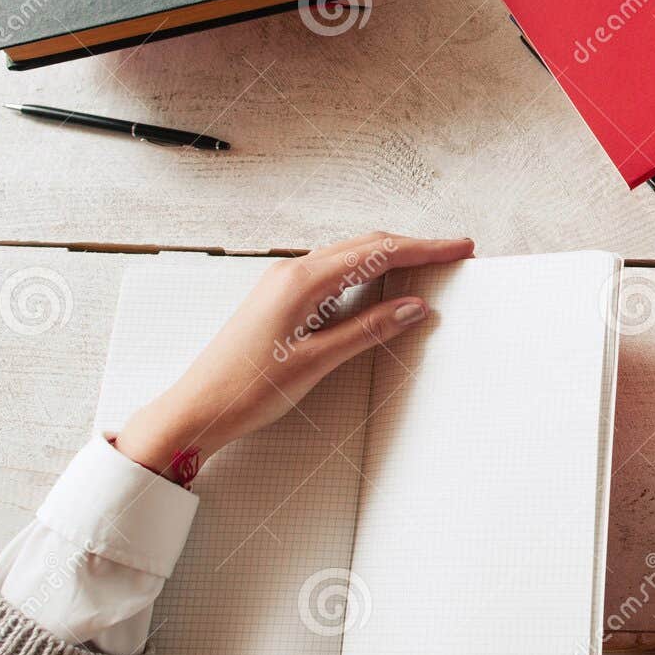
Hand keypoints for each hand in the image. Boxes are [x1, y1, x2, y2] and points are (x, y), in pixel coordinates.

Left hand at [115, 232, 474, 481]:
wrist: (197, 408)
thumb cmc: (247, 388)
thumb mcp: (317, 361)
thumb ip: (369, 329)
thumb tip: (413, 308)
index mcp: (301, 281)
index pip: (377, 253)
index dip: (423, 249)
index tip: (457, 248)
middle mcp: (292, 271)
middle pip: (365, 245)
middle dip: (413, 247)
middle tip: (453, 253)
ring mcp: (284, 282)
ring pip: (350, 256)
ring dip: (390, 256)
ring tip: (427, 264)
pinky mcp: (280, 297)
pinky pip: (333, 271)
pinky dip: (366, 270)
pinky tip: (381, 283)